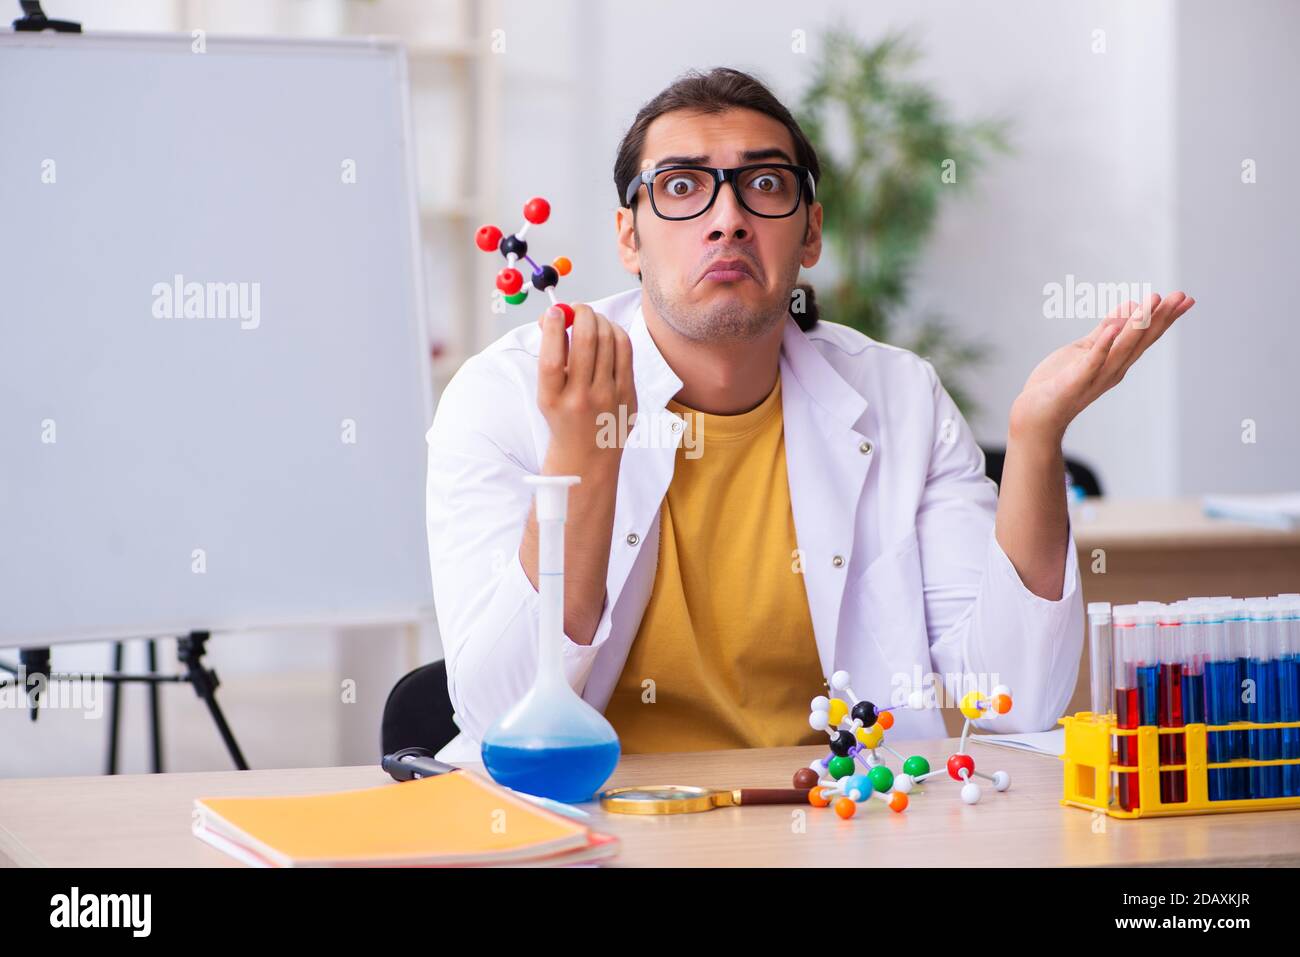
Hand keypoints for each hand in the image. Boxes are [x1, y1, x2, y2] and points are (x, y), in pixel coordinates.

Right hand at [537, 303, 635, 472]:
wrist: (587, 456)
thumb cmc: (563, 416)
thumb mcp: (547, 392)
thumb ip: (550, 354)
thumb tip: (555, 313)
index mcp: (553, 399)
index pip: (552, 357)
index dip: (554, 327)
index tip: (554, 311)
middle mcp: (581, 399)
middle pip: (587, 340)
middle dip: (582, 312)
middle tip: (577, 308)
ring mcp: (609, 397)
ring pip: (609, 338)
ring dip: (599, 318)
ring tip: (591, 318)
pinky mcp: (629, 395)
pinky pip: (626, 350)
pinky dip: (615, 332)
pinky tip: (607, 331)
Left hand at [1010, 291, 1195, 441]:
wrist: (1037, 414)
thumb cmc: (1060, 381)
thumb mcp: (1087, 349)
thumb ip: (1107, 329)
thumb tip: (1131, 304)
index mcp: (1116, 361)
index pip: (1145, 337)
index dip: (1165, 318)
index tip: (1185, 300)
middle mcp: (1112, 370)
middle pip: (1141, 341)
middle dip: (1161, 318)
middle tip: (1181, 296)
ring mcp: (1095, 377)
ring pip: (1121, 348)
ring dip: (1137, 325)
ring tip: (1152, 302)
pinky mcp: (1074, 382)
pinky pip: (1090, 363)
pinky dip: (1101, 347)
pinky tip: (1110, 330)